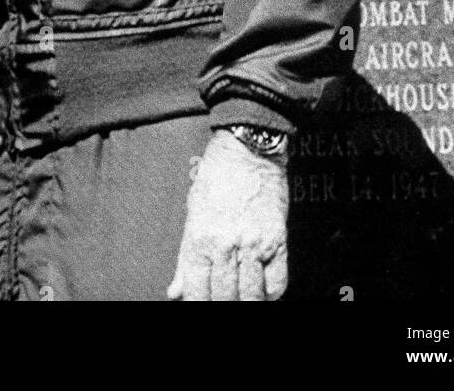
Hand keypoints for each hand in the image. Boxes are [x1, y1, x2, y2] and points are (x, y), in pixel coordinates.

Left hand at [167, 129, 288, 301]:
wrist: (247, 148)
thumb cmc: (216, 177)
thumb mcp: (192, 214)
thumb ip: (185, 258)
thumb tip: (175, 292)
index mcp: (199, 240)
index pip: (196, 294)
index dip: (199, 304)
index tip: (203, 303)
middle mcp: (225, 245)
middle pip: (223, 298)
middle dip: (222, 304)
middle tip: (223, 298)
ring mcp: (253, 243)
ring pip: (251, 296)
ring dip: (246, 301)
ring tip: (243, 297)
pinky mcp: (277, 239)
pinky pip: (277, 282)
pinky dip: (271, 293)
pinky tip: (263, 289)